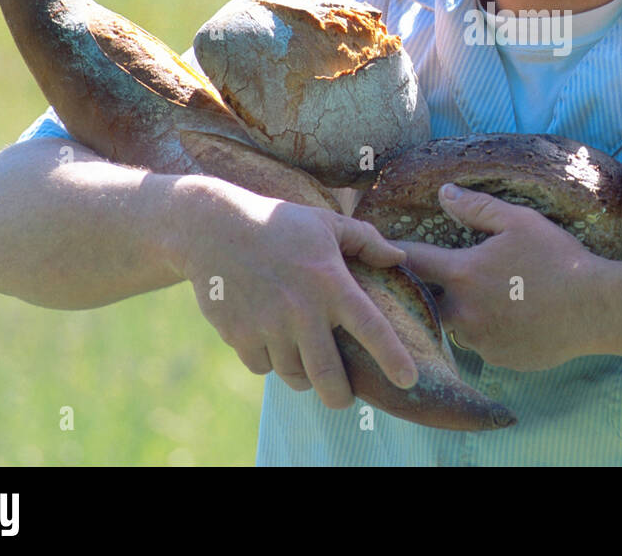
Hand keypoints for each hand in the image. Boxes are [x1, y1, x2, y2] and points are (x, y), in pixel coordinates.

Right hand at [169, 180, 418, 408]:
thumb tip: (399, 258)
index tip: (408, 381)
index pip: (371, 328)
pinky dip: (271, 363)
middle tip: (345, 399)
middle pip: (329, 376)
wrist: (213, 228)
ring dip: (304, 378)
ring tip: (307, 367)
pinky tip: (273, 345)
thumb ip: (366, 240)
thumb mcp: (326, 222)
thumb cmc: (279, 224)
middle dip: (341, 398)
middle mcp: (302, 310)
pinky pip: (263, 367)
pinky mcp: (240, 336)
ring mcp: (268, 326)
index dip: (393, 358)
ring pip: (294, 375)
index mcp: (330, 283)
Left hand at [397, 184, 606, 370]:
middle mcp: (463, 312)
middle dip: (425, 290)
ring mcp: (480, 341)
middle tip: (431, 278)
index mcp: (463, 273)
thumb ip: (476, 207)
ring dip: (459, 313)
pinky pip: (482, 345)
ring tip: (481, 298)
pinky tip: (510, 319)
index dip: (394, 253)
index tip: (380, 251)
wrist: (596, 309)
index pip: (412, 261)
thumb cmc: (559, 259)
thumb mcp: (520, 221)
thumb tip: (444, 193)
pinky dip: (488, 332)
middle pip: (425, 301)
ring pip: (455, 326)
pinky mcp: (499, 360)